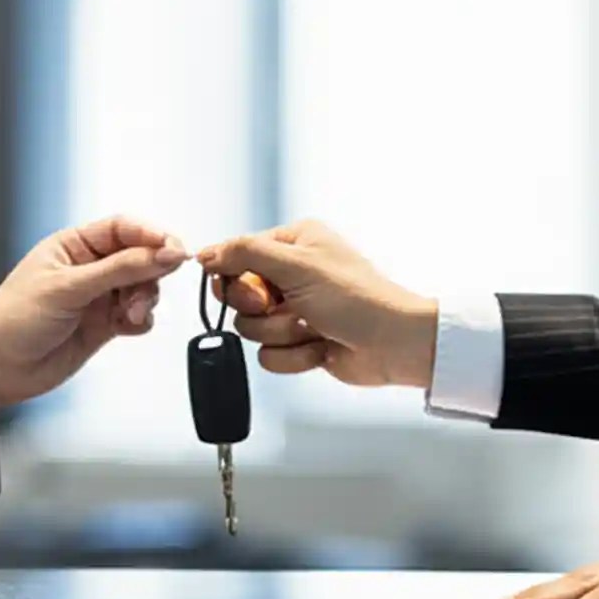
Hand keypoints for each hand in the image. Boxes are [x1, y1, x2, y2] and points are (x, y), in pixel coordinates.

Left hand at [0, 215, 188, 415]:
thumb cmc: (11, 320)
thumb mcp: (68, 287)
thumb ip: (120, 270)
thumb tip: (163, 252)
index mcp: (74, 245)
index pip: (124, 228)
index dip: (152, 235)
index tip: (175, 249)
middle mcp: (88, 268)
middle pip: (140, 257)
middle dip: (152, 271)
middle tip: (155, 285)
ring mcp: (97, 297)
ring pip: (143, 288)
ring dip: (146, 299)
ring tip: (132, 314)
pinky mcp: (103, 325)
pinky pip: (138, 316)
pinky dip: (141, 321)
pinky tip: (129, 326)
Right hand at [196, 219, 436, 387]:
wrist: (394, 345)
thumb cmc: (357, 299)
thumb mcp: (296, 265)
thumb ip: (244, 253)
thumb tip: (205, 252)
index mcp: (294, 242)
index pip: (237, 257)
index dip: (236, 279)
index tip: (255, 290)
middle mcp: (293, 273)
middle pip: (239, 296)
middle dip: (262, 311)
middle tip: (289, 308)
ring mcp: (296, 309)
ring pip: (252, 329)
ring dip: (281, 334)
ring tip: (313, 328)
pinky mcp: (301, 341)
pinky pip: (269, 355)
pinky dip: (294, 356)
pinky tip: (320, 347)